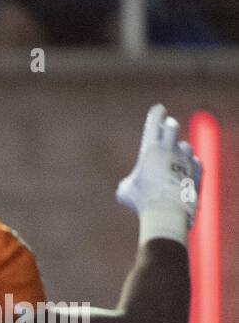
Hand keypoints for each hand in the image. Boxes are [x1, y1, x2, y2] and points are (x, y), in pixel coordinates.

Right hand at [116, 104, 202, 239]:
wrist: (168, 212)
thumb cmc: (143, 201)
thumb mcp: (125, 191)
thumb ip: (131, 180)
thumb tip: (132, 183)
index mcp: (150, 150)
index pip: (155, 122)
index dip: (156, 113)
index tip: (159, 109)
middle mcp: (170, 149)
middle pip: (172, 127)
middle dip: (169, 126)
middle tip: (166, 128)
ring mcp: (186, 158)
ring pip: (184, 147)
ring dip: (178, 151)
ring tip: (172, 161)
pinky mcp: (197, 170)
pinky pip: (194, 162)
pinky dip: (189, 165)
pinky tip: (183, 172)